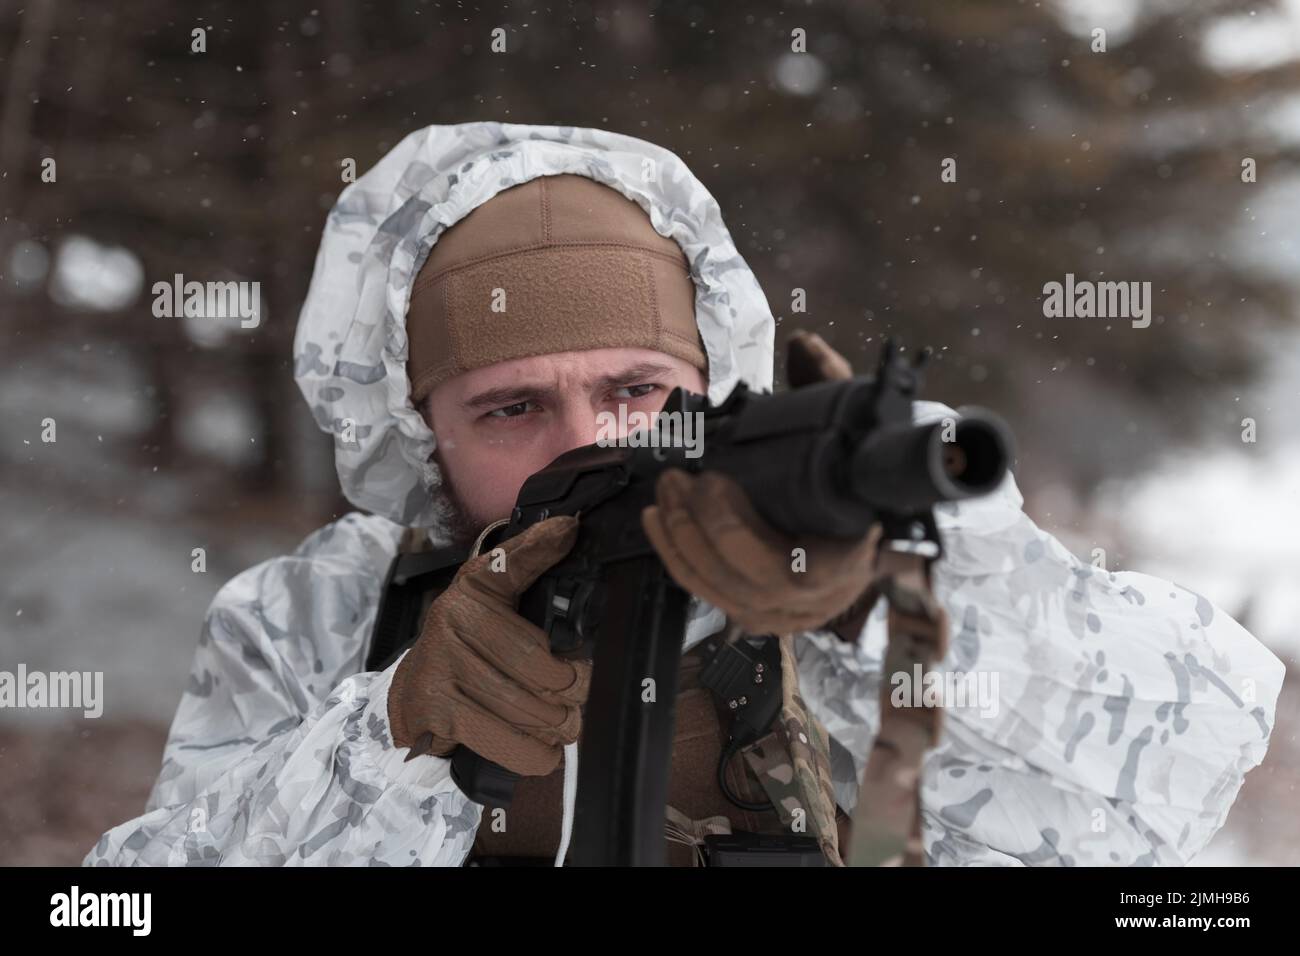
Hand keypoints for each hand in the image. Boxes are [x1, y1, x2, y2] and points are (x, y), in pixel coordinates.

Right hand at [388, 516, 590, 776]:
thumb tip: (570, 527)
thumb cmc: (467, 636)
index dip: (573, 662)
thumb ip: (530, 558)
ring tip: (566, 726)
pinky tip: (545, 750)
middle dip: (573, 698)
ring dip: (557, 728)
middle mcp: (452, 624)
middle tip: (580, 703)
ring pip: (528, 712)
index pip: (538, 638)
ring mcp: (441, 671)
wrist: (411, 689)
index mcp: (474, 590)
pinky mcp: (436, 712)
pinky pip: (505, 744)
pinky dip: (534, 754)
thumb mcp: (493, 588)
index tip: (583, 670)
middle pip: (541, 676)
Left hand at [641, 330, 880, 635]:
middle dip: (709, 524)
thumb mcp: (851, 428)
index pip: (808, 564)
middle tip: (684, 478)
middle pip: (754, 574)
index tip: (720, 481)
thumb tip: (804, 345)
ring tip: (667, 490)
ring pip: (723, 587)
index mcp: (851, 557)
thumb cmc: (853, 479)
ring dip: (684, 537)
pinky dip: (676, 556)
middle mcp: (819, 597)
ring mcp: (783, 613)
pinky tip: (657, 520)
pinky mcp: (752, 613)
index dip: (757, 532)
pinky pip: (706, 592)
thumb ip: (831, 386)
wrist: (862, 530)